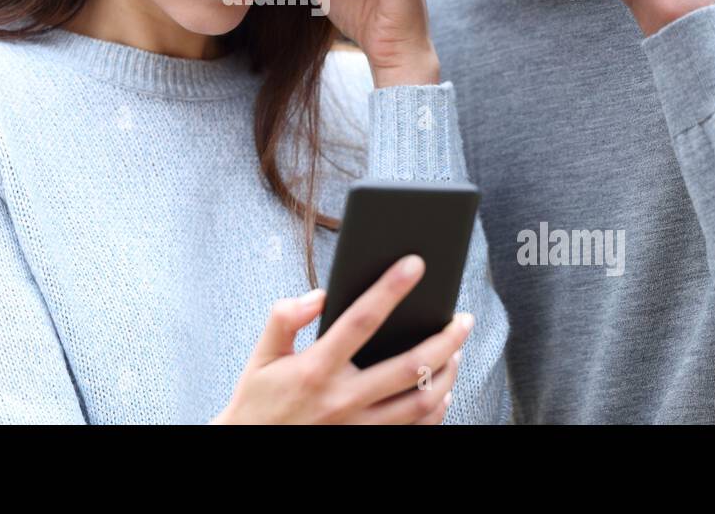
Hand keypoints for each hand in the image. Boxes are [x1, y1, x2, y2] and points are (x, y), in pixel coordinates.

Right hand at [210, 255, 472, 423]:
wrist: (251, 451)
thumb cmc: (258, 403)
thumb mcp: (261, 357)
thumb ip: (284, 319)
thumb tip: (319, 295)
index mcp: (316, 369)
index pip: (362, 320)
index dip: (390, 288)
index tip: (414, 264)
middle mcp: (343, 399)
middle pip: (410, 365)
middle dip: (445, 337)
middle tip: (463, 318)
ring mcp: (359, 427)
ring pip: (422, 400)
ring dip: (448, 372)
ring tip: (457, 350)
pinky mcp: (367, 443)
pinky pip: (415, 428)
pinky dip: (437, 408)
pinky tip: (443, 390)